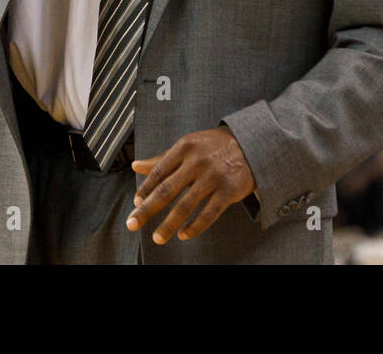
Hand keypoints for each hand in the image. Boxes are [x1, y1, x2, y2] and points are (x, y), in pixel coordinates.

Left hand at [126, 126, 254, 244]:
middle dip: (147, 209)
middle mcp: (197, 161)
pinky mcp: (229, 191)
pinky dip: (194, 227)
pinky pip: (209, 214)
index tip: (136, 203)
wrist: (250, 143)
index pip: (159, 172)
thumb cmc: (213, 146)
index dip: (145, 189)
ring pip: (186, 206)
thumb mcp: (188, 146)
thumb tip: (135, 166)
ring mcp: (213, 177)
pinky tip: (183, 234)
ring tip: (158, 238)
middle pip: (167, 190)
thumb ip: (162, 159)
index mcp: (184, 147)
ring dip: (169, 225)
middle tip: (132, 224)